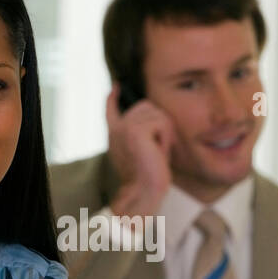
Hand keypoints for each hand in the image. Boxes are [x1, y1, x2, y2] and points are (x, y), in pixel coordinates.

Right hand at [106, 83, 172, 216]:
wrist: (143, 191)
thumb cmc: (148, 175)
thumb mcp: (143, 150)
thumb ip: (142, 133)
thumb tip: (152, 116)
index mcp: (115, 133)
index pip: (111, 109)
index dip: (113, 98)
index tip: (116, 87)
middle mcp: (117, 128)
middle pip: (148, 106)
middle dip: (159, 124)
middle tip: (156, 148)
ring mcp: (125, 127)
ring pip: (158, 114)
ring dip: (164, 133)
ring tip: (157, 152)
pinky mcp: (136, 130)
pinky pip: (162, 123)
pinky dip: (166, 138)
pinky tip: (158, 153)